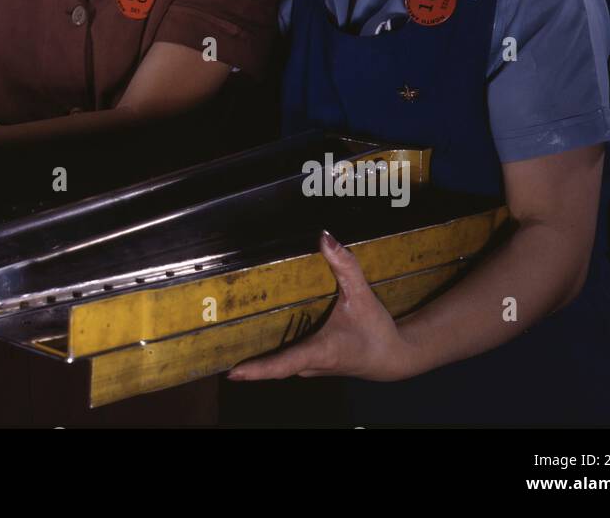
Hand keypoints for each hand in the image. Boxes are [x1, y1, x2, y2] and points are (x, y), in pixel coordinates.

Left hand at [227, 231, 416, 382]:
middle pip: (273, 364)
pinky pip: (285, 359)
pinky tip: (255, 334)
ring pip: (278, 362)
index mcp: (320, 351)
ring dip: (258, 353)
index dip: (258, 369)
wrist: (394, 358)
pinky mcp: (310, 364)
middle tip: (215, 345)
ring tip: (225, 337)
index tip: (233, 373)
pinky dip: (271, 350)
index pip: (284, 364)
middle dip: (248, 357)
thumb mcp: (362, 296)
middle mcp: (311, 364)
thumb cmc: (377, 331)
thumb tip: (326, 237)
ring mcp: (309, 368)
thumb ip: (346, 267)